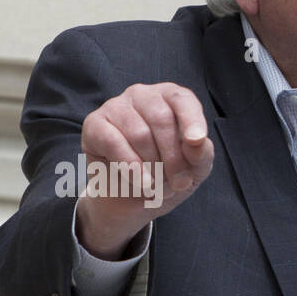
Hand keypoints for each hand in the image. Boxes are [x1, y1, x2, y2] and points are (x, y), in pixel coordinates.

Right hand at [75, 83, 213, 258]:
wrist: (135, 200)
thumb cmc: (168, 175)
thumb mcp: (195, 168)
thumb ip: (202, 153)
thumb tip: (197, 142)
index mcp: (171, 99)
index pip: (182, 99)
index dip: (192, 120)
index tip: (197, 141)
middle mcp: (143, 95)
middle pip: (161, 119)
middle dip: (174, 157)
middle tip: (179, 183)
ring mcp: (116, 106)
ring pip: (139, 133)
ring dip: (152, 167)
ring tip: (158, 186)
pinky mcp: (94, 124)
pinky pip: (113, 142)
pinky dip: (130, 167)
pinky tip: (140, 182)